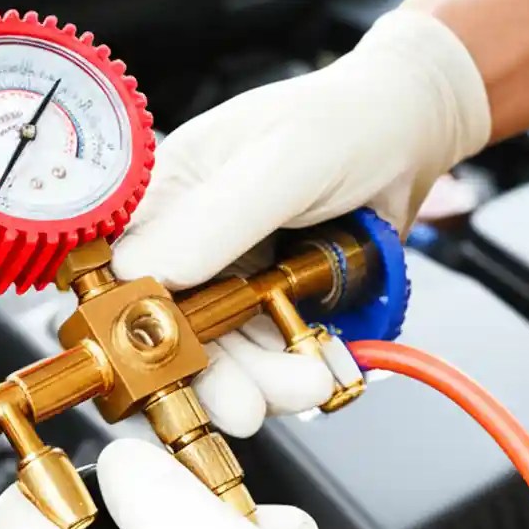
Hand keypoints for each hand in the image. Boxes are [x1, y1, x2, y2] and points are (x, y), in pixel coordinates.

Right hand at [113, 10, 490, 435]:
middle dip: (209, 374)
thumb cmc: (346, 122)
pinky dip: (288, 375)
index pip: (118, 273)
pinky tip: (319, 369)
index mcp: (162, 194)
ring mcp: (224, 278)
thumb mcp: (284, 161)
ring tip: (308, 383)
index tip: (162, 365)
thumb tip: (137, 273)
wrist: (411, 137)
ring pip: (216, 356)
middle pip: (166, 330)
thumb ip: (215, 217)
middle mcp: (182, 241)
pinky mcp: (263, 306)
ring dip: (259, 383)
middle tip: (246, 405)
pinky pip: (261, 359)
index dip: (131, 325)